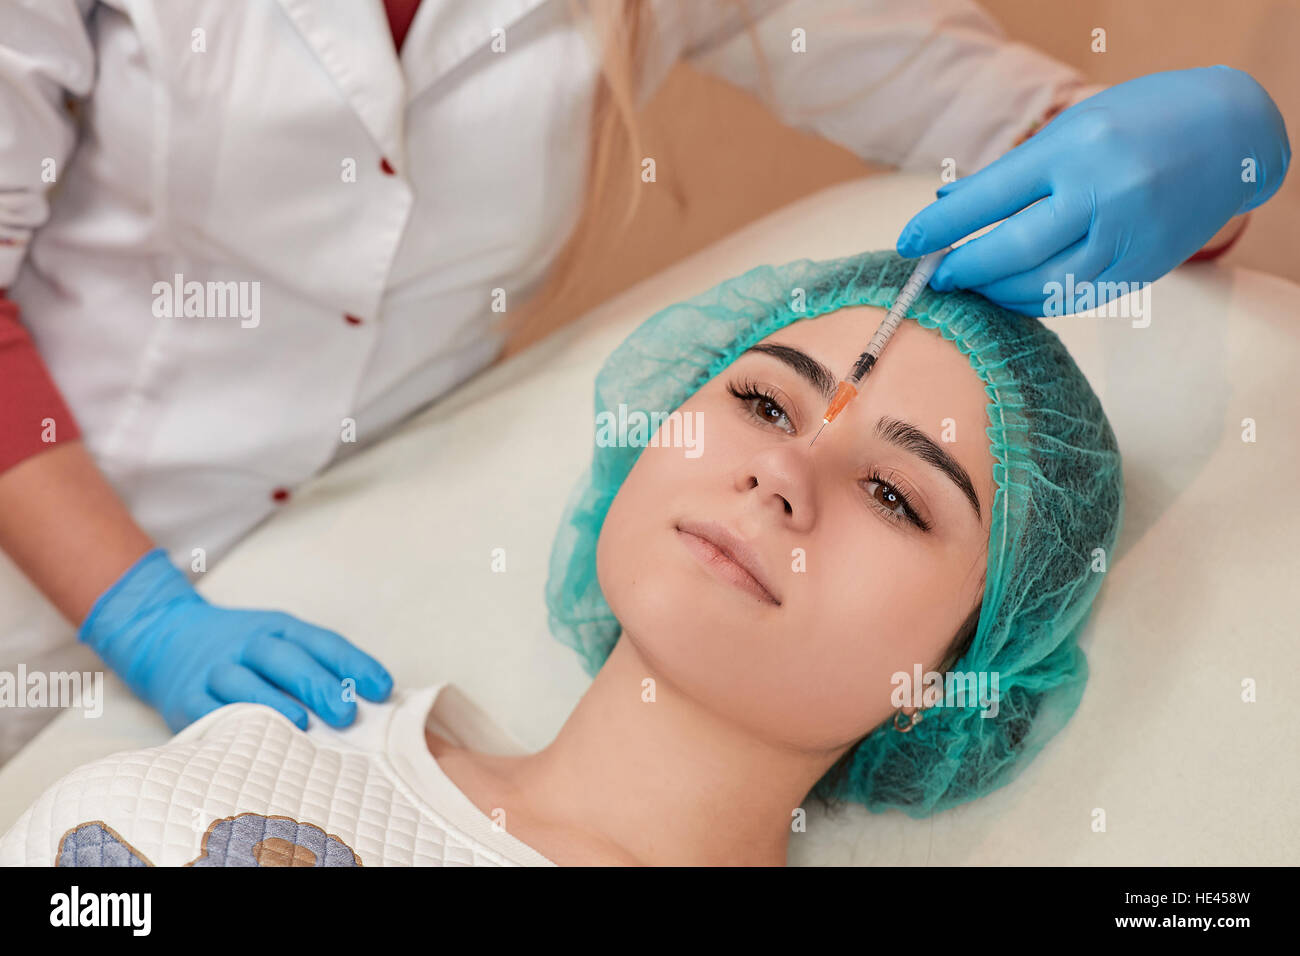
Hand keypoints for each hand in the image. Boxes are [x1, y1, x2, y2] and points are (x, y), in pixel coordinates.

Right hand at [79, 548, 392, 731]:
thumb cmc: (242, 650)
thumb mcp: (279, 641)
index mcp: (278, 628)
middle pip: (284, 658)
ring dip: (273, 702)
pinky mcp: (185, 697)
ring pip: (243, 682)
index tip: (382, 688)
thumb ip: (318, 665)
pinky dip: (229, 723)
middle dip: (317, 683)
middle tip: (347, 712)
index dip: (353, 663)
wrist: (164, 636)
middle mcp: (247, 644)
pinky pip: (207, 710)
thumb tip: (368, 700)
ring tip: (302, 725)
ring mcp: (214, 669)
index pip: (321, 641)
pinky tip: (251, 737)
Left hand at [896, 67, 1290, 314]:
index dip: (941, 227)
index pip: (988, 197)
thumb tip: (946, 205)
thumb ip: (1013, 171)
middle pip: (1010, 251)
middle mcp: (1100, 195)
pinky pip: (1076, 296)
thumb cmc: (1138, 122)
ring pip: (1042, 285)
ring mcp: (1125, 236)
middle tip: (938, 276)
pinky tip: (1014, 294)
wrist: (1233, 135)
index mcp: (1073, 150)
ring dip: (997, 292)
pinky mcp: (1144, 268)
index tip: (908, 243)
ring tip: (974, 286)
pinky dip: (1037, 300)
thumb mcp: (1073, 127)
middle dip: (965, 269)